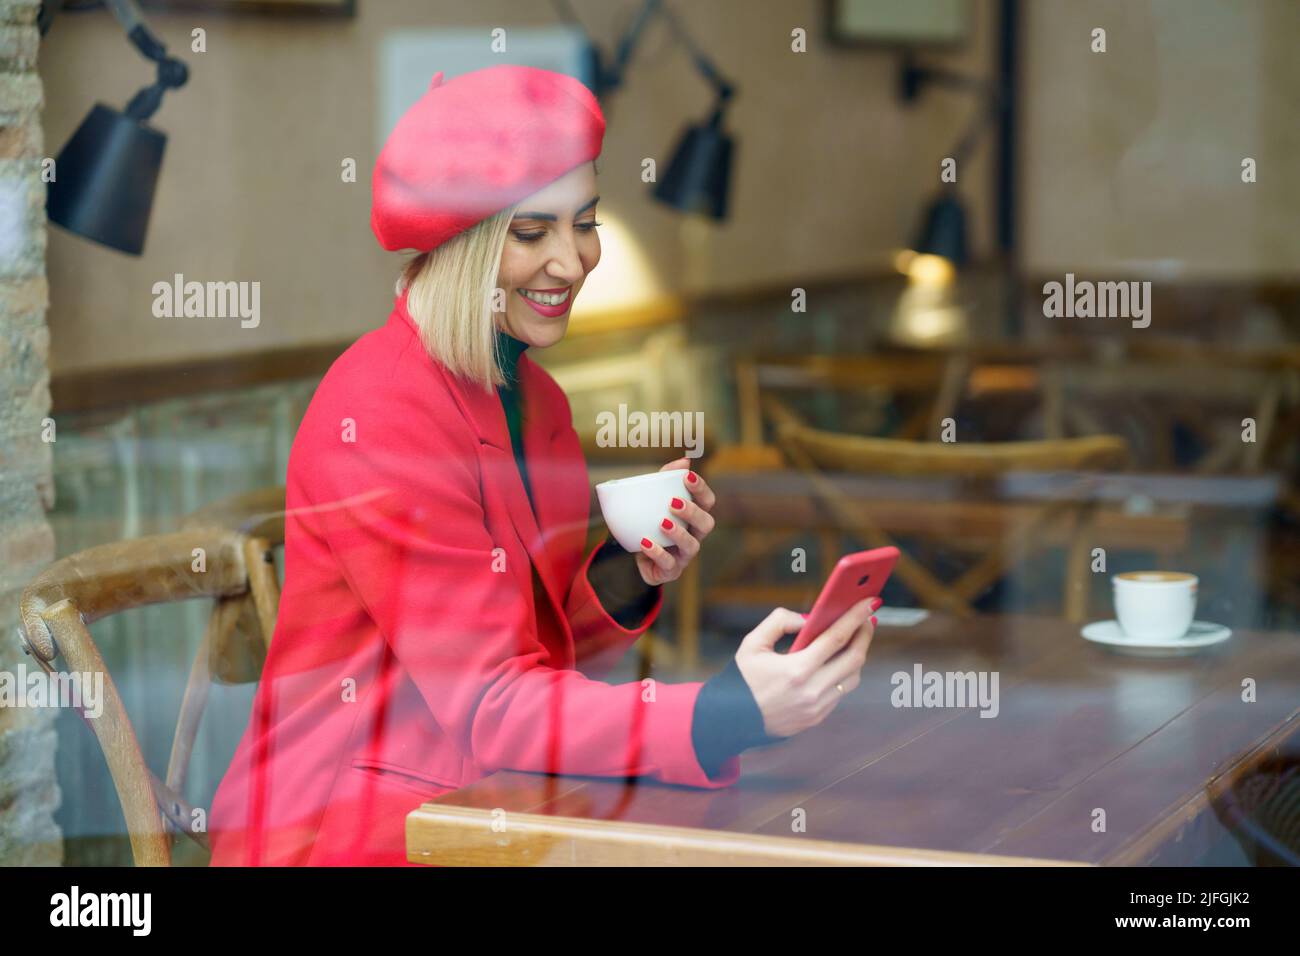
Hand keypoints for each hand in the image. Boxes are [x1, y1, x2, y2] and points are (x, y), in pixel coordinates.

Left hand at [635, 458, 714, 586]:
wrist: (634, 552)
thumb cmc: (649, 520)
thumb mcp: (653, 498)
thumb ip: (666, 479)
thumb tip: (684, 460)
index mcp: (694, 516)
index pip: (707, 501)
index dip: (701, 489)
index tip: (687, 476)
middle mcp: (694, 535)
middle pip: (707, 524)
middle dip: (693, 512)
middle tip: (674, 502)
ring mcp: (684, 555)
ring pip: (692, 546)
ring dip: (679, 533)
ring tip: (662, 522)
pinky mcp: (671, 571)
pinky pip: (668, 564)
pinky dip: (657, 552)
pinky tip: (645, 542)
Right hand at [733, 598, 879, 738]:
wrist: (729, 720)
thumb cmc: (741, 679)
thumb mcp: (752, 643)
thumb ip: (779, 622)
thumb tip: (807, 620)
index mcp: (796, 670)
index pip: (837, 638)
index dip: (856, 618)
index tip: (870, 602)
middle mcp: (811, 691)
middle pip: (854, 659)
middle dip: (865, 634)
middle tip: (867, 618)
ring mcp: (817, 708)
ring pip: (852, 678)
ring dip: (857, 655)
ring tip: (855, 638)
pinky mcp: (816, 718)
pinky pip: (840, 693)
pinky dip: (843, 674)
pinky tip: (838, 661)